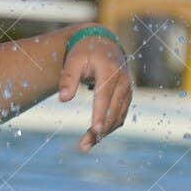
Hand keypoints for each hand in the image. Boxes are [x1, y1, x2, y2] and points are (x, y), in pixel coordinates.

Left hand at [58, 34, 132, 151]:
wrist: (104, 45)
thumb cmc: (85, 52)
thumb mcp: (73, 60)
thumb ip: (68, 78)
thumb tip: (63, 99)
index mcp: (110, 70)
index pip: (105, 95)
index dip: (100, 113)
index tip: (95, 130)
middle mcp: (123, 81)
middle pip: (113, 111)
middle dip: (99, 130)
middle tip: (83, 146)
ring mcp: (127, 90)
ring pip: (118, 117)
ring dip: (103, 133)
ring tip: (85, 145)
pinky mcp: (126, 97)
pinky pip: (119, 116)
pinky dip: (108, 128)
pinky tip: (94, 138)